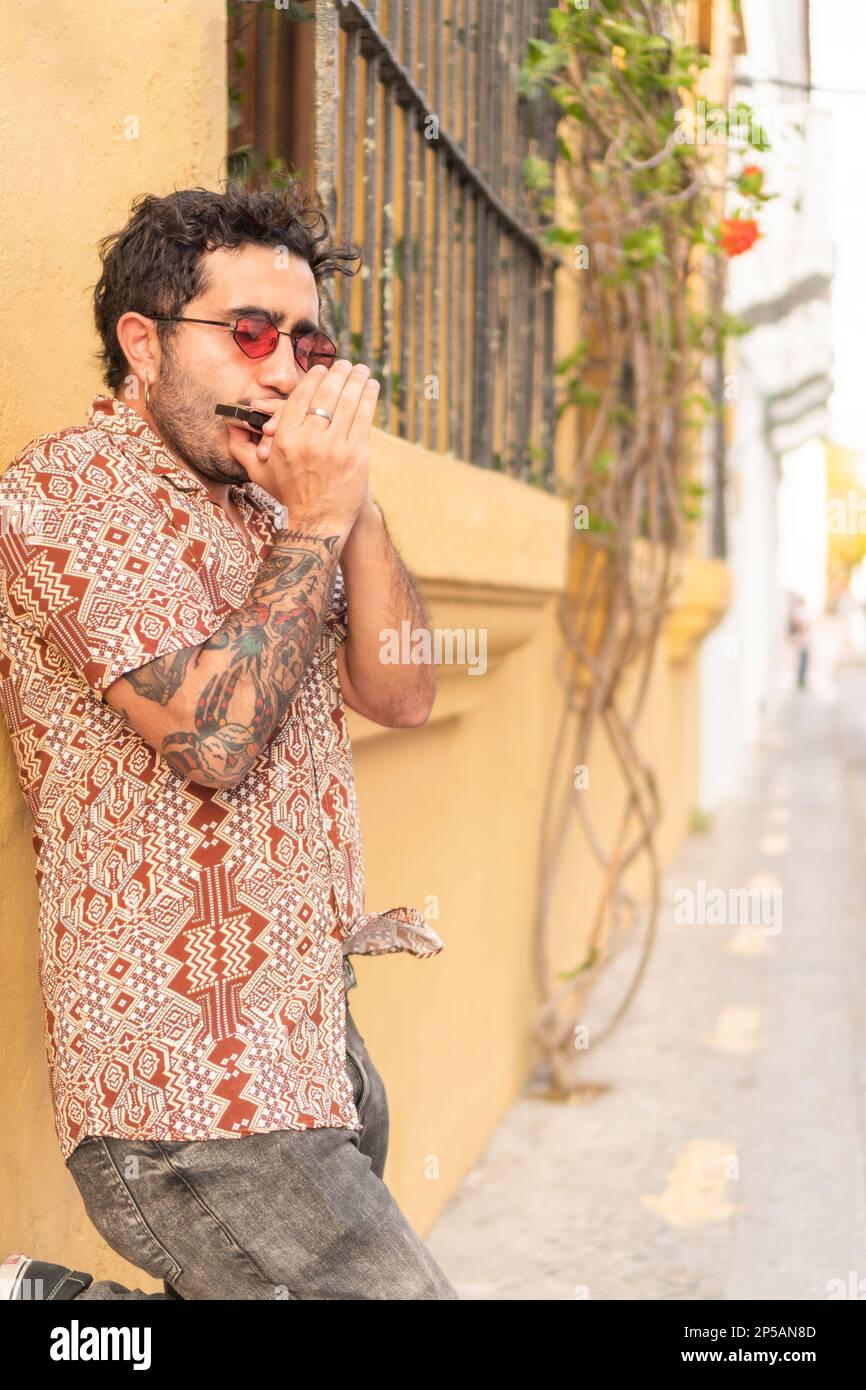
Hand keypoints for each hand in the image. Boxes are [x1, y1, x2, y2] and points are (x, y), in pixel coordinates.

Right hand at [225, 359, 378, 537]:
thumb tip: (228, 424)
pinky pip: (363, 418)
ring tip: (361, 369)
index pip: (300, 398)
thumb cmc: (288, 495)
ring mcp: (335, 447)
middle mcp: (309, 440)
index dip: (312, 380)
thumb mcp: (258, 472)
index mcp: (284, 439)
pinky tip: (371, 387)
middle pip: (325, 396)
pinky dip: (368, 399)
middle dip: (337, 374)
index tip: (320, 370)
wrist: (318, 523)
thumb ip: (242, 446)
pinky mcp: (357, 455)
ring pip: (347, 403)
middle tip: (344, 364)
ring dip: (355, 381)